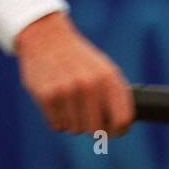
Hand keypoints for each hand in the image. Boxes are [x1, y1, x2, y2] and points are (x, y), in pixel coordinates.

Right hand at [16, 12, 134, 135]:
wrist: (46, 37)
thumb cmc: (79, 59)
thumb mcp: (103, 69)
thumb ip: (114, 96)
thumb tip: (121, 126)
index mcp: (108, 78)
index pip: (122, 120)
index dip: (119, 130)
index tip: (113, 130)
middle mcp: (90, 85)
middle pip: (97, 130)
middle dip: (92, 126)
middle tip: (86, 115)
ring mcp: (68, 91)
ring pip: (75, 129)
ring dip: (72, 121)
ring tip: (69, 102)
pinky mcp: (48, 96)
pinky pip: (57, 125)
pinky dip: (57, 119)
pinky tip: (57, 101)